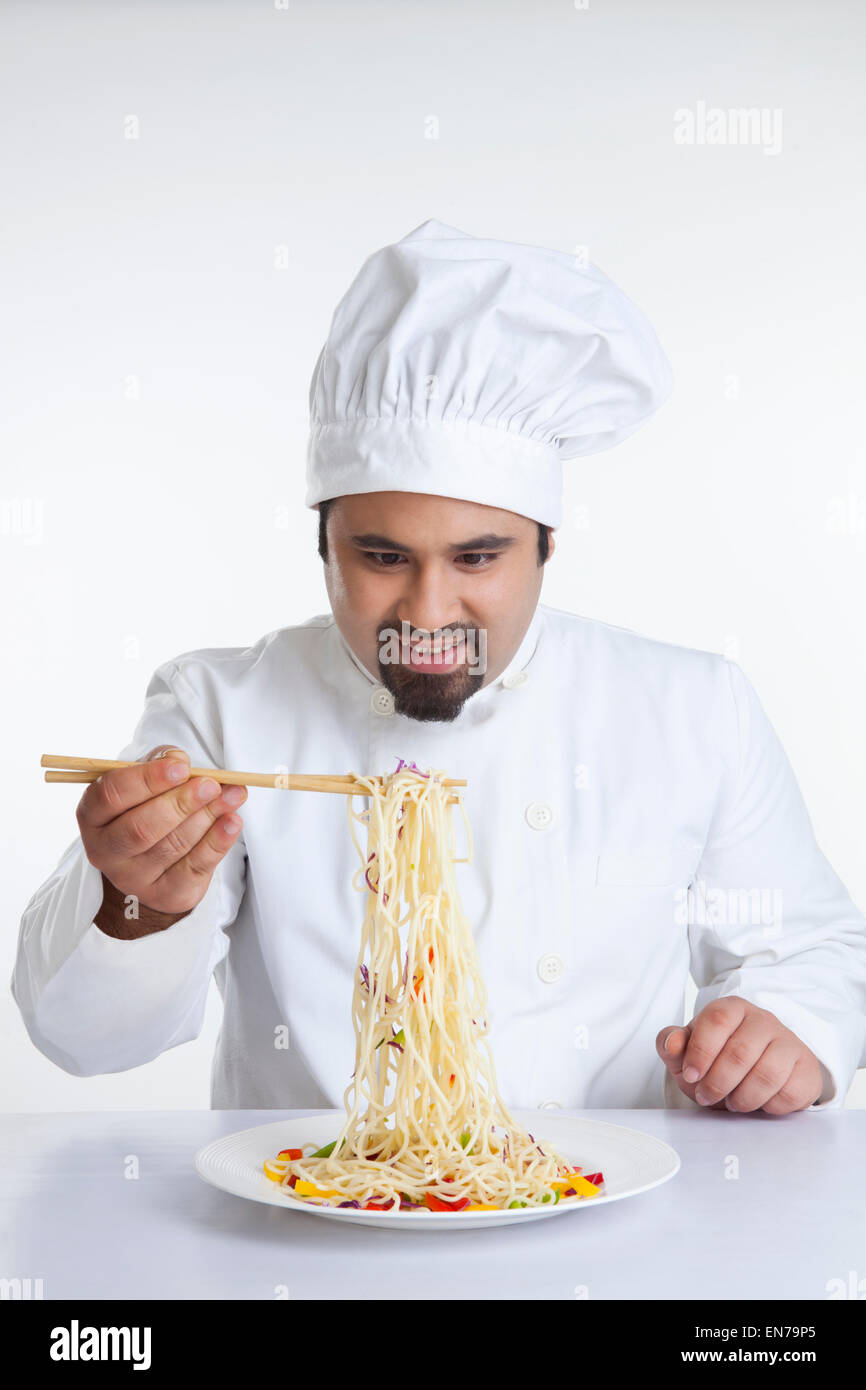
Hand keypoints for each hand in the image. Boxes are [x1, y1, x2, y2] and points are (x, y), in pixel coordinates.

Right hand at [78, 744, 246, 918]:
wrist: (152, 867)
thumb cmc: (147, 810)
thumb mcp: (146, 782)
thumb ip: (160, 765)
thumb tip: (179, 760)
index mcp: (93, 815)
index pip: (111, 795)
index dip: (147, 779)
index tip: (181, 766)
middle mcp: (105, 850)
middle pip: (141, 828)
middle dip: (181, 803)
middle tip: (211, 785)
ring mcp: (132, 878)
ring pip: (171, 846)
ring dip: (206, 817)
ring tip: (232, 795)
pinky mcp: (165, 894)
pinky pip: (193, 868)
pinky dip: (217, 843)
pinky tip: (232, 822)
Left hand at [656, 997, 824, 1113]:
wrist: (758, 1073)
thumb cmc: (717, 1060)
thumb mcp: (687, 1053)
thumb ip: (671, 1044)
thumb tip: (671, 1042)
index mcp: (732, 1008)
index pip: (716, 1021)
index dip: (700, 1052)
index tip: (690, 1076)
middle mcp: (763, 1020)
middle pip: (740, 1052)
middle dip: (718, 1082)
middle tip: (706, 1096)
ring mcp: (789, 1042)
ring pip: (767, 1074)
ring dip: (743, 1098)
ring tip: (731, 1102)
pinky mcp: (807, 1069)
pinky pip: (789, 1093)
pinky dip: (768, 1106)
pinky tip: (758, 1103)